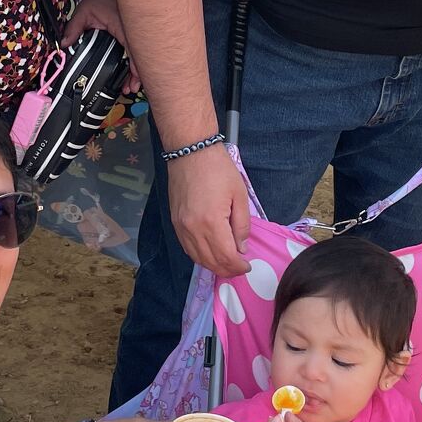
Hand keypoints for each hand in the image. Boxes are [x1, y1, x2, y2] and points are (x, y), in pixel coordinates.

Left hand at [64, 0, 140, 90]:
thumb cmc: (97, 0)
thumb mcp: (82, 13)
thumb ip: (73, 28)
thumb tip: (63, 44)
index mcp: (122, 24)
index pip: (132, 45)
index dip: (135, 61)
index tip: (135, 75)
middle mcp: (130, 29)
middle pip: (140, 54)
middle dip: (138, 72)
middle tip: (131, 88)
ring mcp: (132, 33)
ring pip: (140, 55)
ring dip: (137, 71)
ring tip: (131, 87)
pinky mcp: (130, 36)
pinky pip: (136, 52)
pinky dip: (135, 64)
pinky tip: (132, 76)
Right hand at [169, 140, 248, 275]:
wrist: (190, 152)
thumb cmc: (218, 169)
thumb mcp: (239, 195)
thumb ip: (242, 225)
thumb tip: (241, 248)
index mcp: (212, 222)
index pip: (226, 257)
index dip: (238, 267)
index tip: (247, 267)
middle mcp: (193, 229)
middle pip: (210, 261)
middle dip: (227, 270)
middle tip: (239, 269)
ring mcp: (181, 227)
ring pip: (196, 258)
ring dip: (212, 266)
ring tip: (226, 265)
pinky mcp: (175, 223)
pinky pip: (186, 248)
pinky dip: (199, 256)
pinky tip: (209, 254)